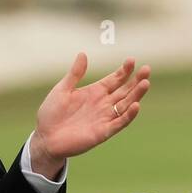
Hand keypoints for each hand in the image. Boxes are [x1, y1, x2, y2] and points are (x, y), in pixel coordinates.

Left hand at [31, 54, 150, 177]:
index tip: (131, 60)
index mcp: (96, 92)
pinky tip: (136, 105)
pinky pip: (119, 123)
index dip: (124, 70)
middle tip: (147, 69)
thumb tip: (83, 54)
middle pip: (125, 90)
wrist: (44, 138)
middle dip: (136, 80)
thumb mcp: (62, 89)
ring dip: (136, 95)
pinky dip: (129, 115)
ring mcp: (105, 117)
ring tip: (145, 83)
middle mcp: (104, 104)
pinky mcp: (103, 132)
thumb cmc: (51, 113)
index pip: (115, 79)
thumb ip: (75, 74)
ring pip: (126, 104)